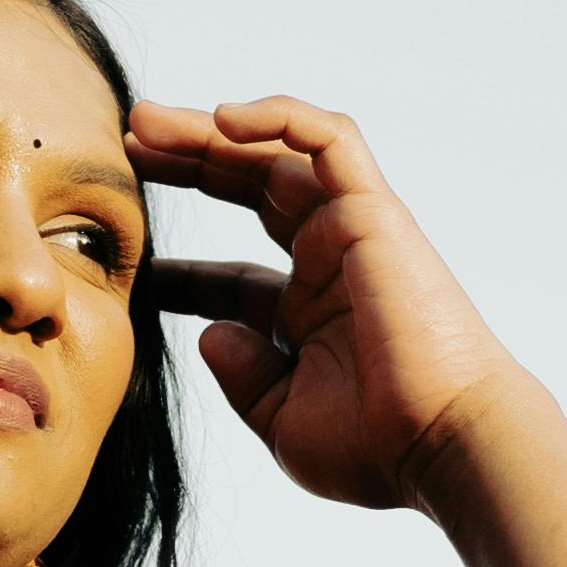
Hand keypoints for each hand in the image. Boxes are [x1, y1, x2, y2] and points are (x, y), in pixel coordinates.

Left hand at [129, 92, 522, 511]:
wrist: (442, 443)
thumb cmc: (376, 448)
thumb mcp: (283, 421)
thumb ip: (243, 377)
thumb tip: (207, 332)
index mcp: (307, 316)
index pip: (230, 278)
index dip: (179, 270)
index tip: (126, 265)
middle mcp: (329, 264)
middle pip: (247, 192)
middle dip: (185, 166)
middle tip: (124, 146)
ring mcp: (351, 232)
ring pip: (277, 153)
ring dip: (211, 132)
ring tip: (147, 122)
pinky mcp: (374, 211)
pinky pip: (330, 140)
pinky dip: (280, 119)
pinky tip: (221, 119)